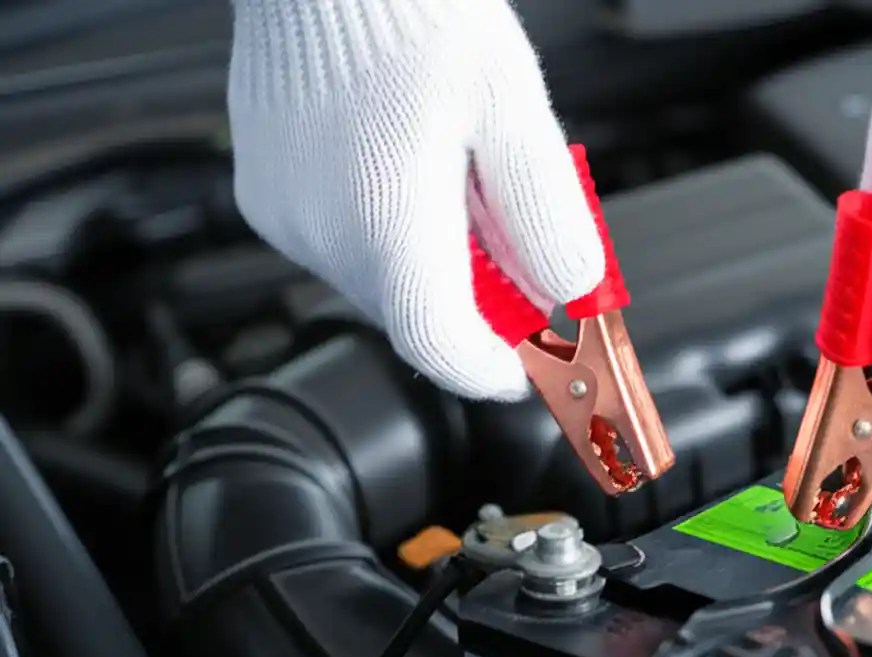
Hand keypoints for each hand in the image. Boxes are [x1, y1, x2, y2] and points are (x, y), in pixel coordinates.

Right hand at [227, 0, 603, 400]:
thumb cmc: (410, 7)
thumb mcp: (513, 107)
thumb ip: (543, 212)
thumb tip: (569, 287)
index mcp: (383, 217)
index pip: (439, 344)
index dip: (492, 369)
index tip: (527, 369)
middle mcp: (319, 229)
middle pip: (416, 315)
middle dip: (478, 304)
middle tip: (522, 250)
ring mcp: (284, 213)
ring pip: (381, 281)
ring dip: (436, 263)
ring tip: (466, 183)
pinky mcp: (267, 194)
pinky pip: (343, 244)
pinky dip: (393, 233)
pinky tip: (418, 172)